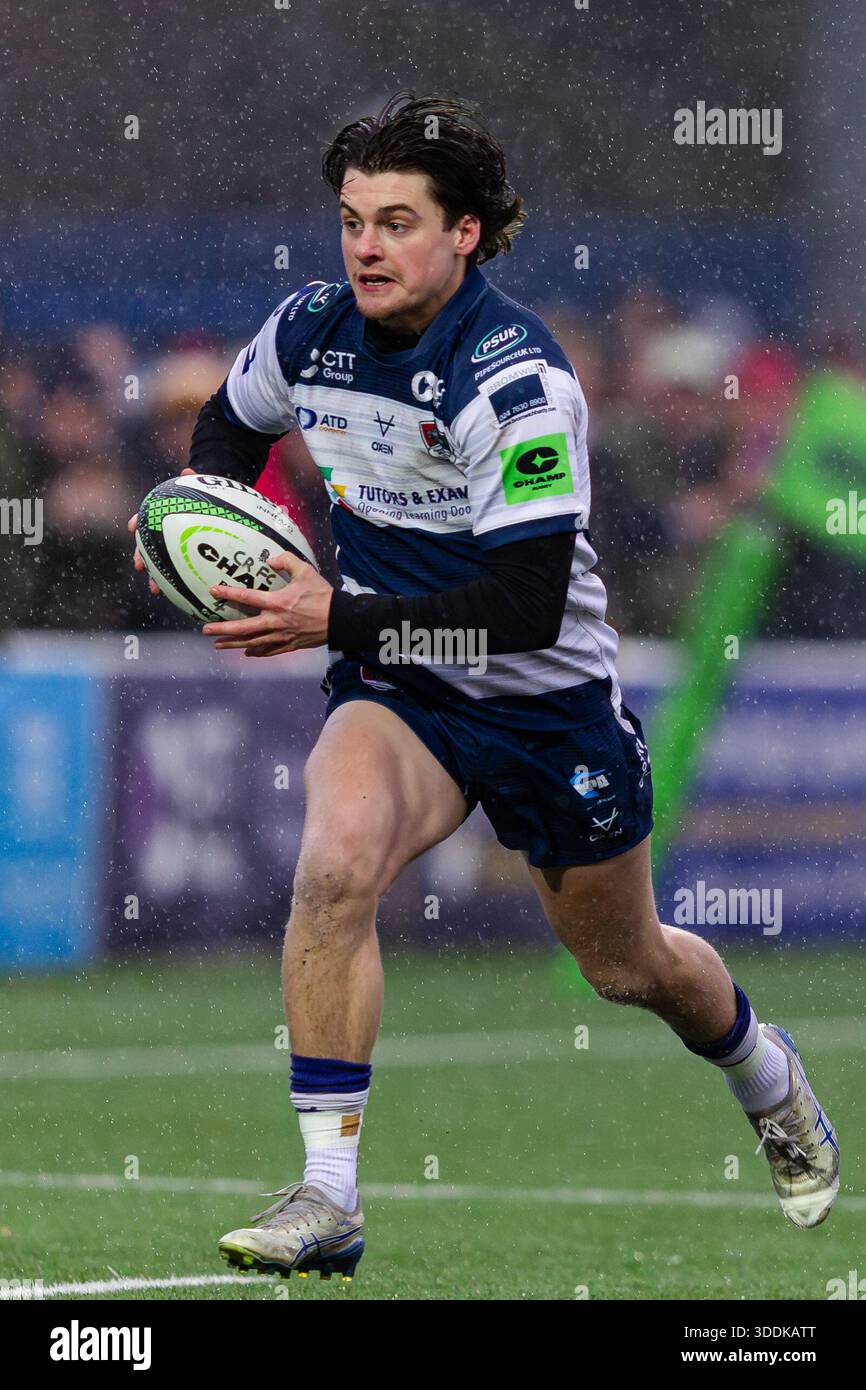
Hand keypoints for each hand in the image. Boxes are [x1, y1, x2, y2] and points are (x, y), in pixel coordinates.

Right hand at [128, 466, 196, 594]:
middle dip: (141, 557)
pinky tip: (181, 595)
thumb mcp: (202, 485)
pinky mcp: (184, 557)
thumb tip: (187, 469)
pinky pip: (179, 572)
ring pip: (159, 563)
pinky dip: (178, 583)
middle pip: (146, 546)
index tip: (132, 528)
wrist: (214, 505)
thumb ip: (194, 479)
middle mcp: (162, 532)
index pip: (144, 517)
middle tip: (139, 566)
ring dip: (155, 576)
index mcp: (161, 515)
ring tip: (155, 589)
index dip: (137, 522)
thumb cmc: (205, 494)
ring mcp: (171, 546)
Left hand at [202, 550, 333, 656]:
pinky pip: (269, 651)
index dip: (228, 593)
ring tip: (217, 645)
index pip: (246, 597)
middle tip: (206, 629)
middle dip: (222, 629)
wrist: (340, 620)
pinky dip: (257, 652)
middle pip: (242, 628)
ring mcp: (281, 636)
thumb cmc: (322, 595)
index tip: (213, 592)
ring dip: (233, 644)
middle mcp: (274, 622)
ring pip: (251, 642)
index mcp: (277, 602)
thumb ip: (286, 561)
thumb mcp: (305, 571)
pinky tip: (247, 652)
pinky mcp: (290, 645)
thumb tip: (270, 560)